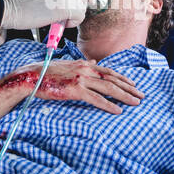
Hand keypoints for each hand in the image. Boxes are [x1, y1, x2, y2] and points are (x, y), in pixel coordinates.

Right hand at [0, 0, 95, 30]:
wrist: (13, 10)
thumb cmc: (24, 6)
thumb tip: (69, 3)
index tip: (89, 2)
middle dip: (79, 7)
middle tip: (67, 16)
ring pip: (82, 6)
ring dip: (74, 16)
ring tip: (59, 19)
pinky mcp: (65, 7)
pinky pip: (80, 16)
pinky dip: (72, 22)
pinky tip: (60, 23)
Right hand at [2, 58, 143, 114]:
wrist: (31, 76)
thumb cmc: (47, 73)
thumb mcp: (67, 65)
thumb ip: (82, 64)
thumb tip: (93, 62)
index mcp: (84, 64)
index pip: (109, 72)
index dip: (124, 79)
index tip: (134, 85)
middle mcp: (86, 69)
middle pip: (113, 80)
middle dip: (130, 88)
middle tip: (142, 96)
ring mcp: (81, 79)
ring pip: (109, 88)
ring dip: (125, 96)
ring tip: (136, 103)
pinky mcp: (75, 90)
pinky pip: (96, 99)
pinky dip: (109, 105)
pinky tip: (118, 110)